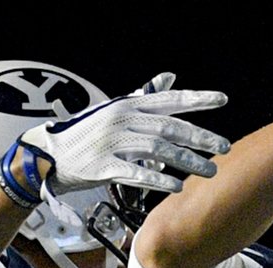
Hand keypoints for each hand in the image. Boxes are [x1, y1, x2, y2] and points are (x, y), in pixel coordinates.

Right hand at [22, 78, 229, 195]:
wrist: (49, 154)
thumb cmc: (85, 132)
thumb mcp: (115, 108)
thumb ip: (144, 95)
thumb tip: (169, 77)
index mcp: (128, 105)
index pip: (169, 99)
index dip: (196, 99)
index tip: (222, 100)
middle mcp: (123, 120)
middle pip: (169, 126)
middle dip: (200, 136)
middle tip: (224, 147)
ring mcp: (112, 143)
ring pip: (157, 149)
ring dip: (186, 160)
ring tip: (208, 170)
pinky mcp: (102, 167)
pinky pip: (135, 172)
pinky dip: (157, 178)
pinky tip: (176, 185)